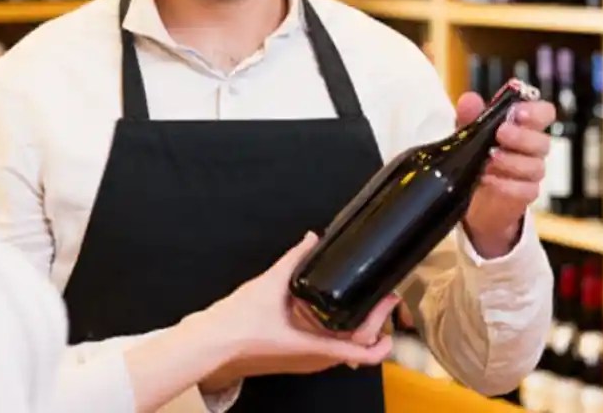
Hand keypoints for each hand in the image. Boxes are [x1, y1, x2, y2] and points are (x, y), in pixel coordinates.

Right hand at [195, 232, 399, 393]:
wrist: (210, 345)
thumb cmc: (235, 326)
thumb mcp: (268, 286)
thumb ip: (293, 261)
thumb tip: (310, 240)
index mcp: (312, 347)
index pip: (360, 353)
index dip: (383, 341)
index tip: (393, 324)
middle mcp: (311, 360)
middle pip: (356, 350)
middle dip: (376, 326)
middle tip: (384, 301)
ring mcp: (302, 361)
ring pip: (340, 352)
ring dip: (357, 332)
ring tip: (365, 307)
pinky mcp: (292, 357)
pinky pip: (324, 350)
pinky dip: (337, 334)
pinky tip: (332, 316)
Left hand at [459, 85, 555, 258]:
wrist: (472, 193)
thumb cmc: (477, 154)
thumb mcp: (468, 131)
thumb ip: (470, 115)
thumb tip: (470, 100)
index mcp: (524, 126)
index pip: (544, 113)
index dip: (536, 112)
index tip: (517, 112)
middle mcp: (532, 148)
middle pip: (543, 141)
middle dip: (521, 137)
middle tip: (501, 133)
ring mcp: (531, 172)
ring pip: (536, 167)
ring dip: (511, 161)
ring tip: (489, 159)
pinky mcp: (526, 193)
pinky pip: (526, 190)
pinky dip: (506, 185)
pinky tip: (489, 180)